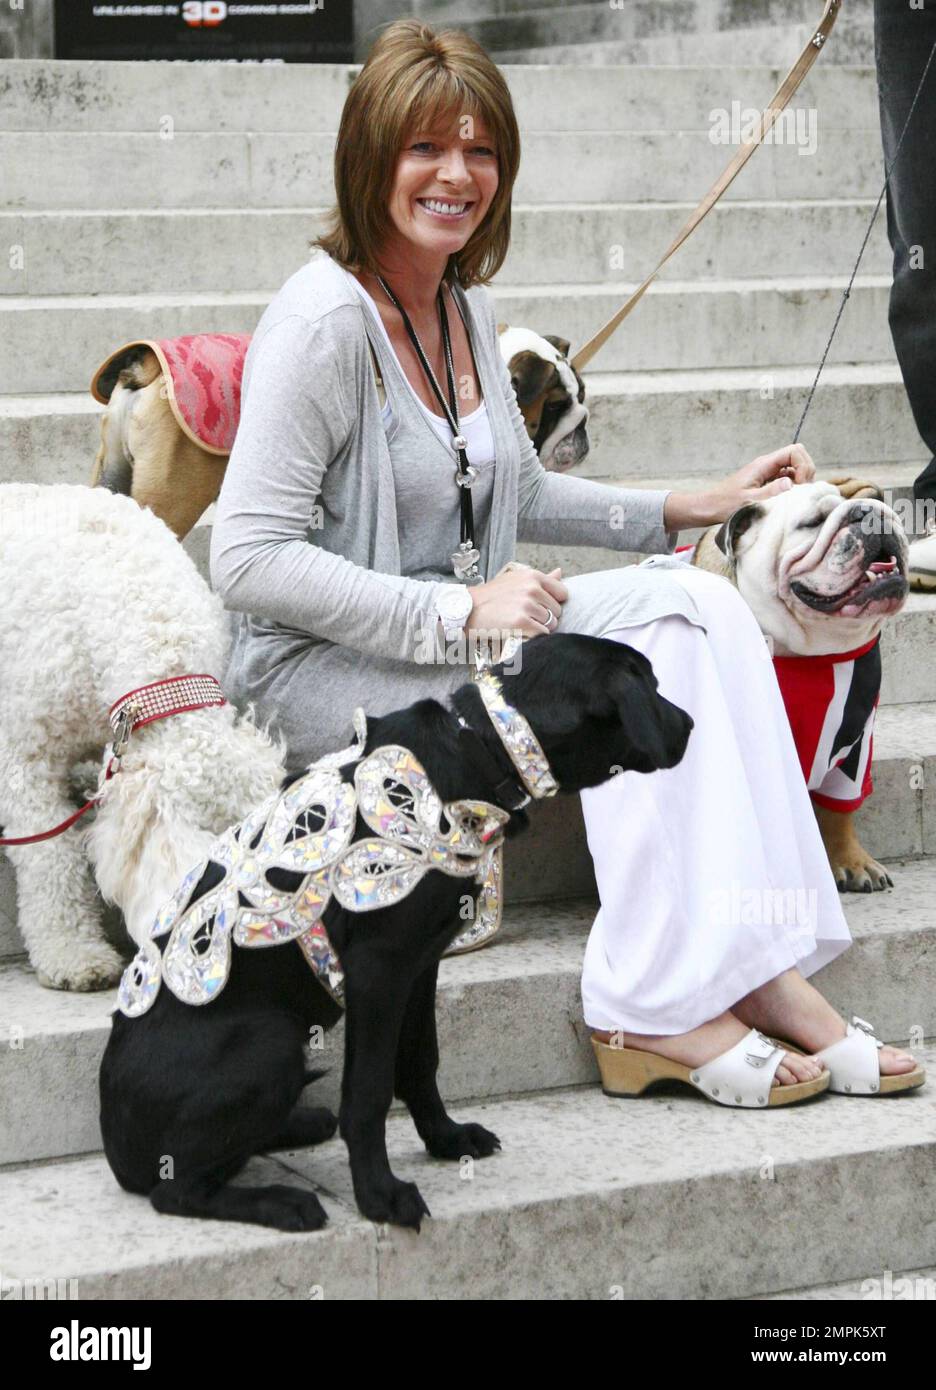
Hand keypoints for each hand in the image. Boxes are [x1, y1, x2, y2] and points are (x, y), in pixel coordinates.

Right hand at [465, 564, 567, 637]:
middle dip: (546, 617)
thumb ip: (541, 579)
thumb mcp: (515, 580)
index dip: (554, 602)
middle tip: (526, 617)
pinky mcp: (521, 622)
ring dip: (539, 628)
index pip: (562, 592)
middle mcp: (532, 588)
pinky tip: (521, 632)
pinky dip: (534, 637)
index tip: (542, 606)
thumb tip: (560, 572)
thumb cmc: (492, 596)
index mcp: (533, 576)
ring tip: (522, 624)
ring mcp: (527, 605)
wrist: (468, 608)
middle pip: (557, 611)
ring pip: (551, 624)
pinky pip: (542, 634)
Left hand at [664, 444, 815, 528]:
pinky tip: (787, 502)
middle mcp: (768, 466)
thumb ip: (770, 492)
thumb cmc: (724, 505)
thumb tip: (791, 483)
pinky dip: (793, 488)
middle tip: (801, 493)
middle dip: (806, 472)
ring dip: (801, 481)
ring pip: (795, 469)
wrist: (708, 508)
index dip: (804, 465)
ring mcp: (769, 474)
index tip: (800, 485)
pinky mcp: (767, 483)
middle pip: (798, 457)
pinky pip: (788, 480)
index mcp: (764, 464)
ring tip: (794, 499)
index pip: (795, 450)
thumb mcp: (748, 500)